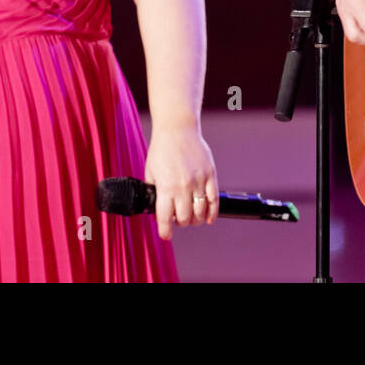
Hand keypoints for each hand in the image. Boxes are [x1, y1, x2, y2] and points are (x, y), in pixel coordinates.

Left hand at [142, 125, 216, 240]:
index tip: (166, 235)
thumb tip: (157, 210)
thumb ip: (154, 192)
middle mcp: (182, 186)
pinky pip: (214, 200)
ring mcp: (198, 181)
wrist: (177, 129)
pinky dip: (213, 212)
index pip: (165, 218)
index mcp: (165, 187)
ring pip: (201, 212)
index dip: (165, 232)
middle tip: (178, 219)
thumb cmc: (162, 149)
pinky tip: (209, 217)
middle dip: (181, 223)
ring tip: (192, 218)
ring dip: (196, 220)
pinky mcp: (210, 175)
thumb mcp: (150, 172)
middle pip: (185, 219)